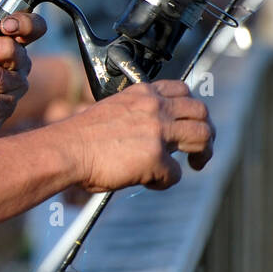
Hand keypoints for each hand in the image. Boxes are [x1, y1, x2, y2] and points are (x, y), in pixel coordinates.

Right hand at [60, 79, 213, 192]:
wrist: (66, 150)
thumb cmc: (81, 137)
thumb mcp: (115, 111)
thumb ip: (139, 115)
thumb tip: (156, 134)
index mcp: (143, 93)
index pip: (183, 89)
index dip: (191, 108)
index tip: (188, 122)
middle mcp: (155, 107)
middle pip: (201, 112)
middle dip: (207, 132)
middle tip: (200, 149)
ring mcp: (158, 131)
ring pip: (202, 137)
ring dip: (203, 154)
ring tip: (195, 164)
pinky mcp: (156, 157)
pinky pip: (176, 173)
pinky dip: (164, 181)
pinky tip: (147, 181)